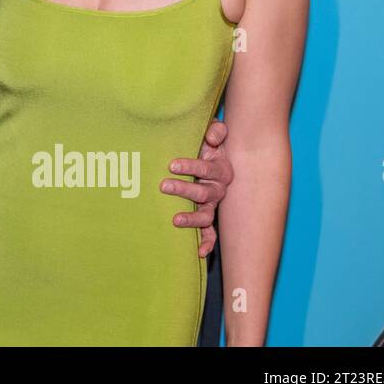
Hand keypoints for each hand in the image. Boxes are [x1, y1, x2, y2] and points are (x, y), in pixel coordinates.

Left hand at [162, 120, 233, 257]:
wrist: (210, 156)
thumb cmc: (206, 146)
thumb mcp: (212, 135)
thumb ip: (216, 131)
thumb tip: (212, 137)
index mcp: (221, 169)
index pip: (207, 169)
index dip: (191, 166)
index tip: (171, 164)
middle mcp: (218, 189)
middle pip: (204, 192)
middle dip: (184, 189)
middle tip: (163, 185)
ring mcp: (212, 205)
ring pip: (206, 214)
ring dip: (192, 218)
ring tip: (175, 219)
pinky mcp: (207, 216)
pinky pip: (211, 232)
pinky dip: (207, 242)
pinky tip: (200, 252)